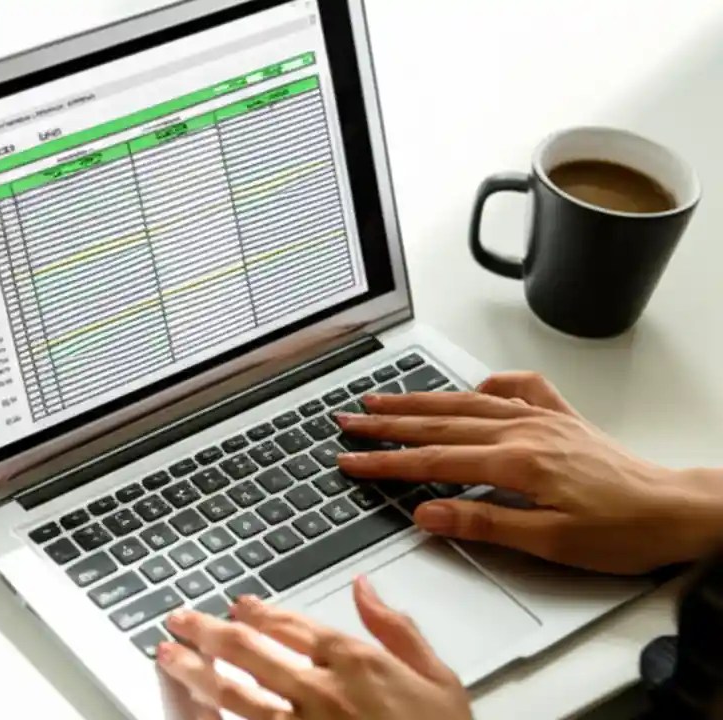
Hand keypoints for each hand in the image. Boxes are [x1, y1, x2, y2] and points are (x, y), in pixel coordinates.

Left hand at [156, 577, 470, 719]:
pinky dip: (212, 718)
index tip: (237, 605)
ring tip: (166, 654)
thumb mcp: (440, 680)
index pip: (292, 623)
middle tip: (181, 619)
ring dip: (195, 670)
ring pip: (234, 692)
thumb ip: (398, 629)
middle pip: (250, 649)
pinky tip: (190, 708)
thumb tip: (366, 587)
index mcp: (356, 661)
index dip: (257, 611)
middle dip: (208, 630)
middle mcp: (322, 690)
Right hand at [336, 372, 722, 573]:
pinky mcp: (560, 418)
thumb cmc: (623, 531)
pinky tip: (471, 388)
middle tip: (348, 421)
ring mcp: (541, 419)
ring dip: (420, 400)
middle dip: (388, 423)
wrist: (677, 511)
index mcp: (515, 462)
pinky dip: (487, 385)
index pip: (432, 462)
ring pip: (465, 403)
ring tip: (383, 399)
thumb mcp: (548, 542)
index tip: (351, 461)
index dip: (386, 462)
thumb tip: (429, 513)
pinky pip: (517, 389)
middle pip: (439, 424)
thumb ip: (483, 523)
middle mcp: (523, 431)